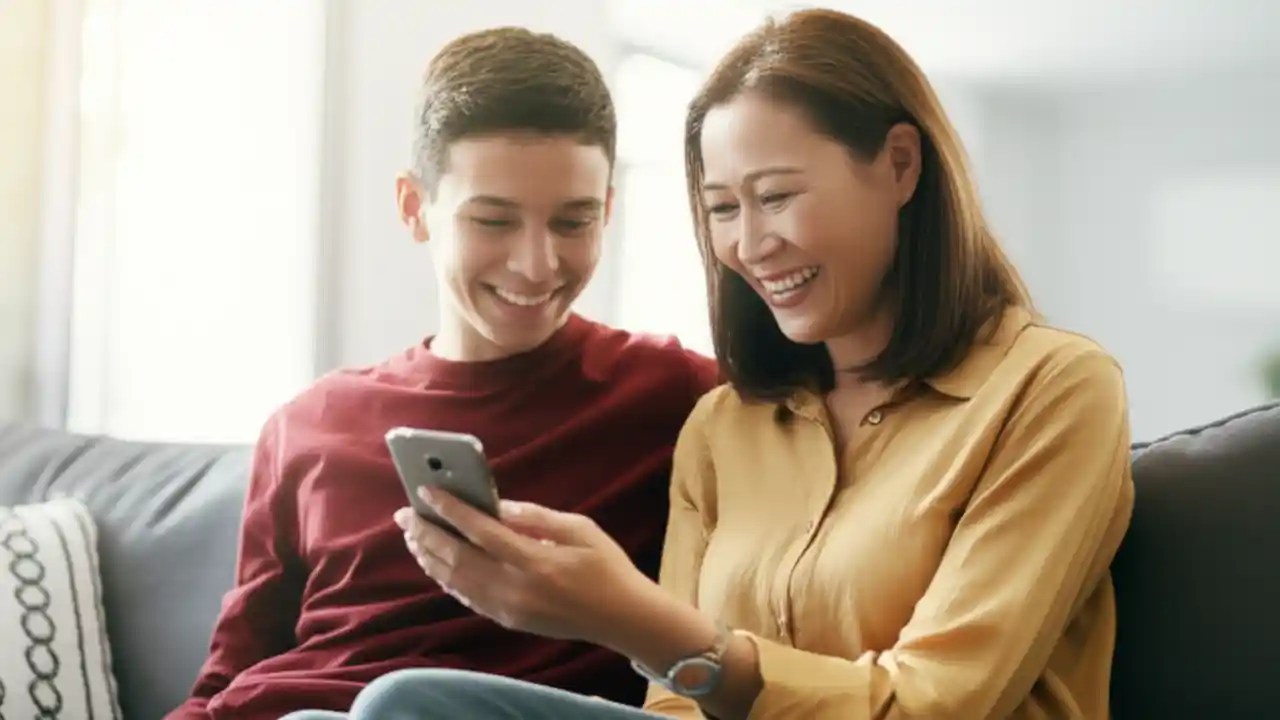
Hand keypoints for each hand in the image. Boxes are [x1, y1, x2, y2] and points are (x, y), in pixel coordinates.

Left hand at [393, 488, 654, 642]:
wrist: (622, 618)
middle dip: (427, 534)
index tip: (427, 491)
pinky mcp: (507, 620)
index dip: (451, 510)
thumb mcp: (579, 528)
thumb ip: (535, 517)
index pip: (481, 532)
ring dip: (430, 556)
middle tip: (404, 513)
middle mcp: (516, 588)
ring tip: (413, 535)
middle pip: (457, 559)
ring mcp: (509, 608)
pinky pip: (467, 597)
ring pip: (455, 581)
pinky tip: (436, 562)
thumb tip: (496, 505)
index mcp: (536, 561)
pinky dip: (446, 578)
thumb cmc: (606, 566)